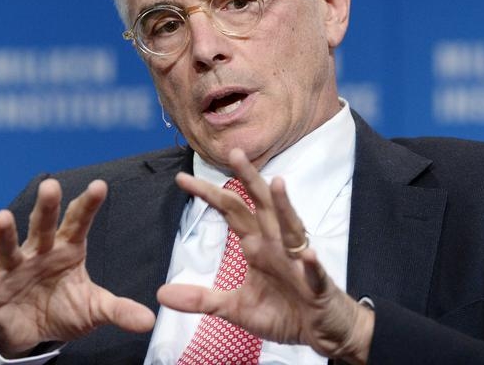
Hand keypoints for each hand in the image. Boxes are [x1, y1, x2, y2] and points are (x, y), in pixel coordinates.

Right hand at [0, 179, 155, 357]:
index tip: (100, 186)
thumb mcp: (94, 310)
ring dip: (5, 233)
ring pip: (9, 247)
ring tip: (2, 216)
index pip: (78, 223)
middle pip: (43, 226)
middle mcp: (39, 252)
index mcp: (67, 249)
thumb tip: (150, 320)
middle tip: (51, 185)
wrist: (31, 334)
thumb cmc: (63, 310)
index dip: (88, 205)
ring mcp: (14, 269)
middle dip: (46, 207)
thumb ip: (119, 311)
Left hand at [157, 149, 372, 363]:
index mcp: (256, 245)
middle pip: (261, 205)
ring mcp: (298, 261)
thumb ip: (201, 299)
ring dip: (286, 207)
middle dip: (249, 179)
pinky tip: (309, 254)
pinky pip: (314, 272)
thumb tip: (161, 293)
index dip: (209, 194)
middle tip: (234, 152)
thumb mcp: (235, 308)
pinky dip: (311, 263)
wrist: (321, 331)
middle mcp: (277, 244)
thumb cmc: (283, 311)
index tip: (181, 179)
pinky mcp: (317, 285)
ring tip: (278, 184)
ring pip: (291, 229)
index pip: (230, 211)